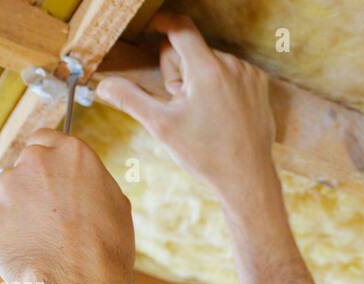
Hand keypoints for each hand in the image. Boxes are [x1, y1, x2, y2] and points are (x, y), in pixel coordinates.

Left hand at [0, 128, 135, 283]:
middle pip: (27, 163)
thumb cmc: (105, 251)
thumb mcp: (116, 206)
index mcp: (73, 153)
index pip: (48, 138)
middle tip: (52, 215)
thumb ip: (92, 183)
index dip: (50, 160)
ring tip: (44, 240)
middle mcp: (37, 160)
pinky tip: (29, 249)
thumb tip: (81, 182)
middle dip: (35, 184)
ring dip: (21, 208)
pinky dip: (8, 231)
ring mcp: (9, 185)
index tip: (52, 176)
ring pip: (11, 191)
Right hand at [97, 12, 280, 219]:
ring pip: (211, 61)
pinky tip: (220, 113)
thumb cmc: (206, 154)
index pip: (180, 27)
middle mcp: (232, 65)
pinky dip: (220, 86)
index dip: (162, 23)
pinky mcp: (260, 84)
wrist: (247, 178)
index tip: (152, 28)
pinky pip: (230, 72)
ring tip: (203, 113)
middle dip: (180, 71)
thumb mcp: (162, 127)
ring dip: (200, 80)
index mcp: (207, 70)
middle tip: (181, 104)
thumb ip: (130, 99)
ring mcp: (248, 74)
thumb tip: (103, 86)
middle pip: (192, 49)